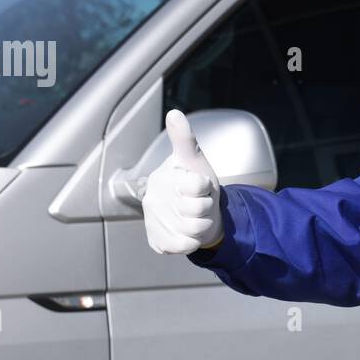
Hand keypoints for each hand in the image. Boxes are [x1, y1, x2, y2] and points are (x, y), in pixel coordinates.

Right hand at [141, 109, 223, 254]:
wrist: (199, 215)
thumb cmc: (198, 186)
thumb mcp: (195, 160)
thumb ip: (185, 139)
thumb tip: (174, 113)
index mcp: (162, 178)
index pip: (198, 186)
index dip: (207, 188)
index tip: (201, 186)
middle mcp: (152, 199)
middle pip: (198, 209)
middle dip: (206, 208)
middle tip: (199, 204)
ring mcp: (154, 221)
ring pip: (194, 229)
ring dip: (203, 225)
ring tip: (196, 218)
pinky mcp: (157, 241)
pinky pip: (183, 246)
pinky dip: (193, 242)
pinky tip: (189, 233)